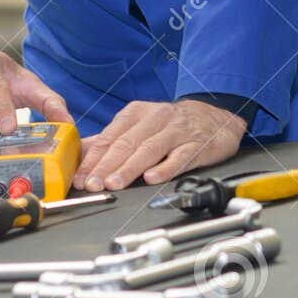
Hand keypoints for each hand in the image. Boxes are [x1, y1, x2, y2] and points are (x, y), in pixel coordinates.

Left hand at [76, 98, 245, 191]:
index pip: (110, 137)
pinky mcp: (197, 144)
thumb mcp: (140, 124)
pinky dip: (165, 167)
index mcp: (137, 113)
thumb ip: (112, 140)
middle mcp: (156, 119)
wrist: (215, 116)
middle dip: (107, 166)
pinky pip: (180, 157)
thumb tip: (82, 154)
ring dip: (130, 168)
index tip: (81, 177)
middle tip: (93, 184)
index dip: (94, 159)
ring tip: (115, 183)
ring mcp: (177, 131)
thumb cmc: (171, 124)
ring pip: (150, 150)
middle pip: (127, 144)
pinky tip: (152, 178)